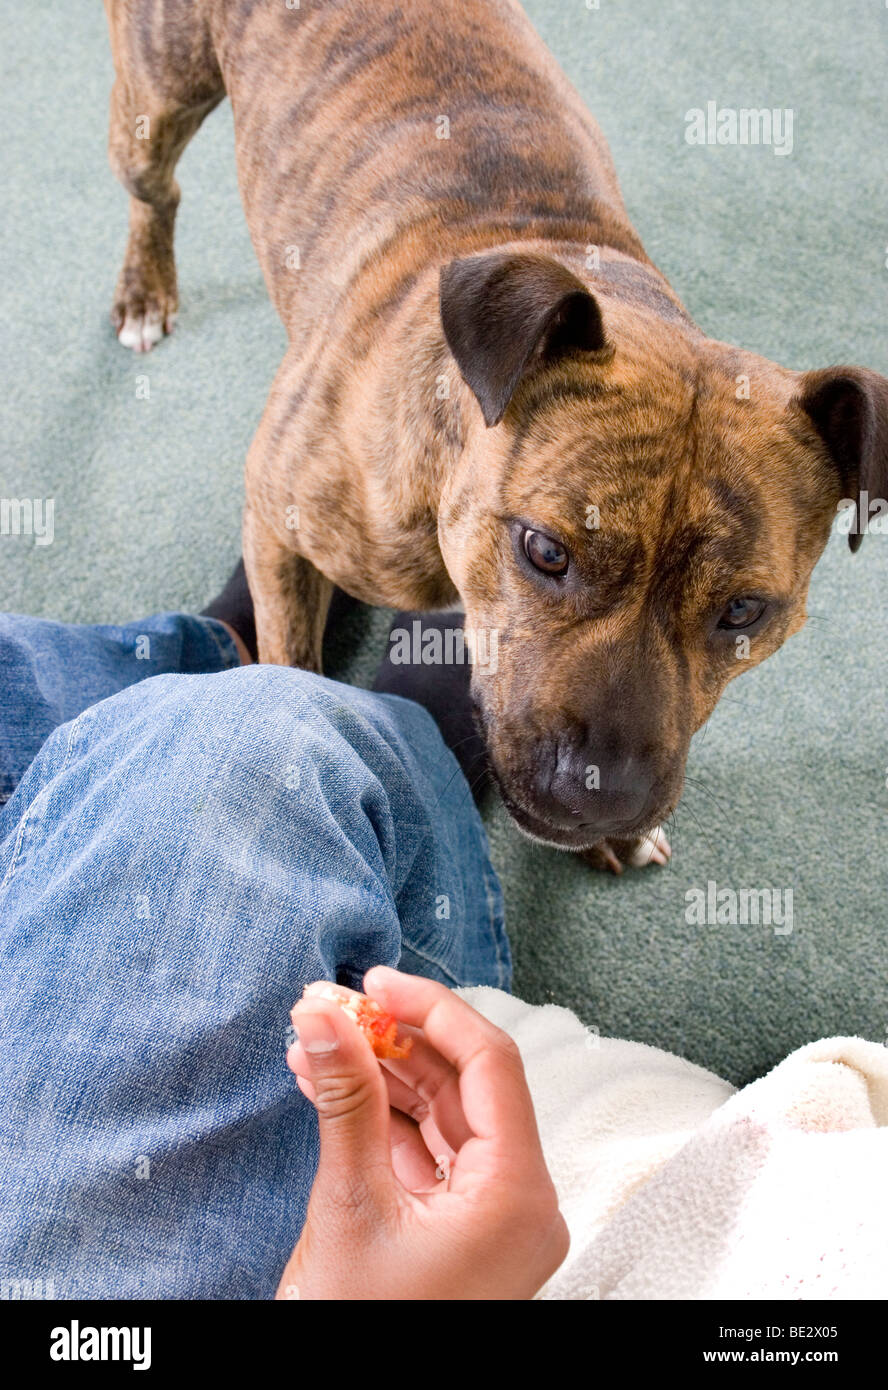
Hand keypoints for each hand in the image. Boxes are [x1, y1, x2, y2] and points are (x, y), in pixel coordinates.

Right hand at [276, 966, 567, 1300]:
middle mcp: (519, 1202)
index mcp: (519, 1194)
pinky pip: (426, 1153)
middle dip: (394, 1041)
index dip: (432, 1009)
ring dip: (380, 1075)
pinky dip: (380, 1118)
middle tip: (334, 1006)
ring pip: (441, 1117)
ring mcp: (491, 1220)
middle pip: (465, 1086)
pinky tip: (330, 1084)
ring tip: (317, 1040)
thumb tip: (324, 1015)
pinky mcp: (459, 1232)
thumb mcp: (351, 1203)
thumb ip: (345, 1098)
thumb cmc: (363, 1325)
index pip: (490, 1064)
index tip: (377, 982)